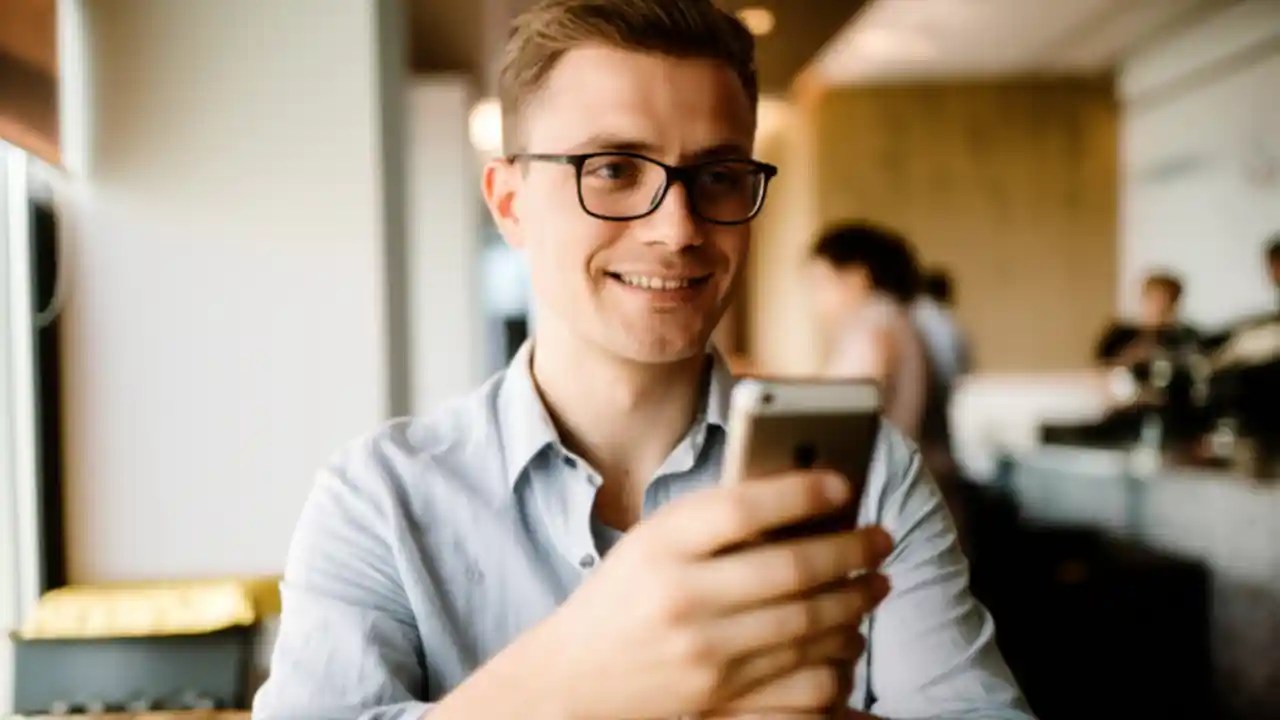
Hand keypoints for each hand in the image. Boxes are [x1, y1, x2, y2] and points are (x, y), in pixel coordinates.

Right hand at [498, 471, 893, 719]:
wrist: (572, 679)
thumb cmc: (624, 596)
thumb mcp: (652, 542)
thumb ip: (716, 520)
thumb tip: (806, 498)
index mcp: (660, 544)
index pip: (745, 507)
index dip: (803, 490)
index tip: (844, 481)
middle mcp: (681, 597)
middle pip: (792, 567)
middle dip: (853, 551)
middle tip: (882, 539)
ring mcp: (703, 652)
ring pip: (809, 624)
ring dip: (856, 601)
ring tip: (875, 583)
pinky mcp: (720, 696)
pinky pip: (804, 677)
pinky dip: (838, 655)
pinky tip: (848, 634)